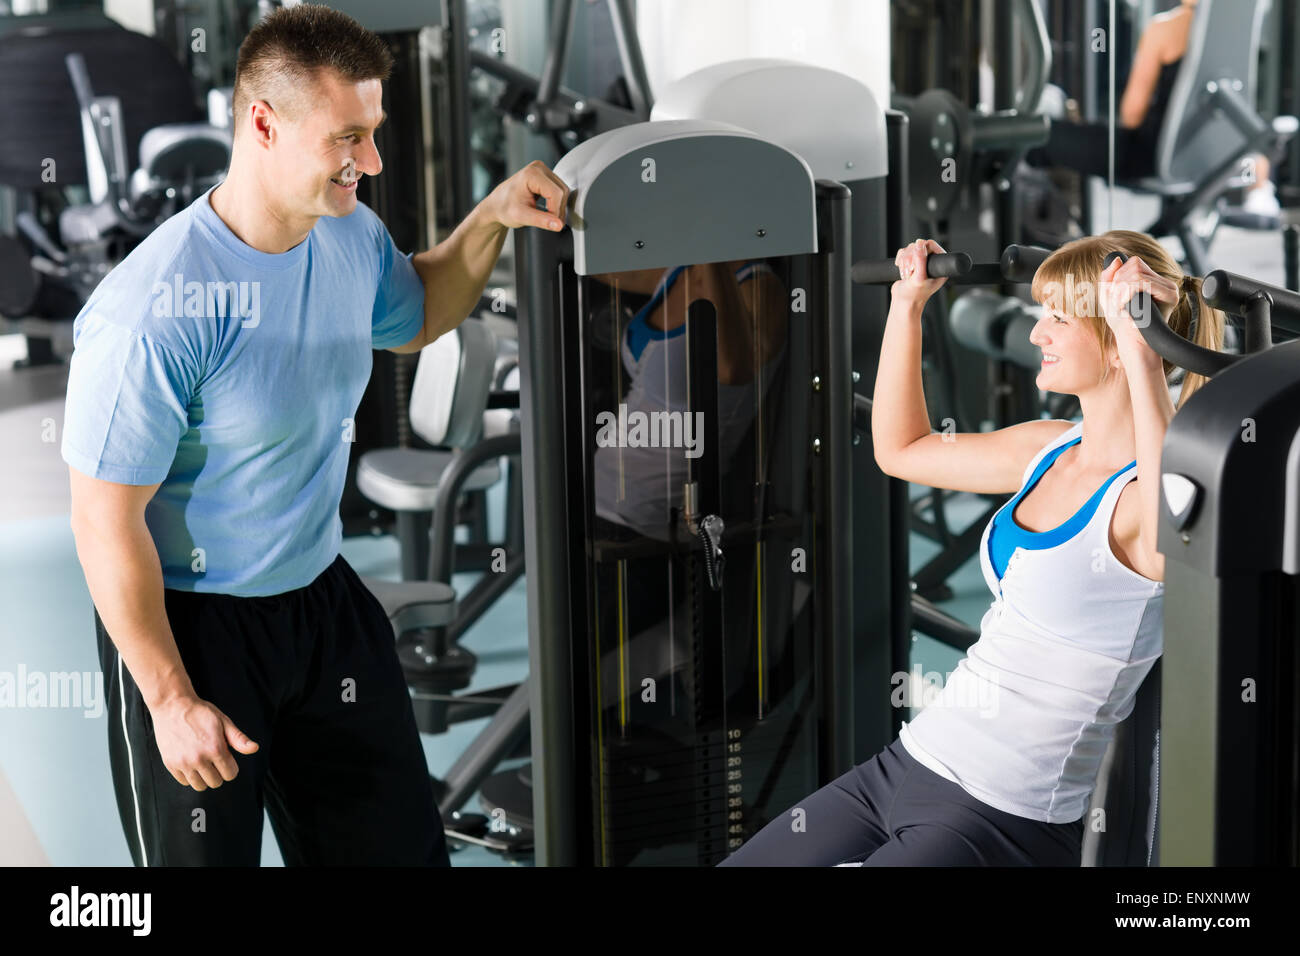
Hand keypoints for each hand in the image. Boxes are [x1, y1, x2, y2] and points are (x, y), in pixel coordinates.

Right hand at [150, 694, 258, 790]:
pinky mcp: (170, 764)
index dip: (231, 767)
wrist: (172, 707)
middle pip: (216, 782)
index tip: (227, 758)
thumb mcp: (224, 722)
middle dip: (219, 772)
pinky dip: (190, 776)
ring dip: (204, 777)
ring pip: (200, 786)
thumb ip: (239, 739)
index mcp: (215, 748)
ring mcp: (183, 763)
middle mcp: (198, 759)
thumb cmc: (200, 713)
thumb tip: (255, 748)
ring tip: (204, 763)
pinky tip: (191, 763)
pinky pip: (184, 782)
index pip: (230, 774)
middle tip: (215, 759)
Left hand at [490, 160, 569, 231]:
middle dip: (558, 209)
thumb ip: (541, 220)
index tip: (551, 223)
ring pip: (563, 191)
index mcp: (532, 173)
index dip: (556, 210)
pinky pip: (559, 190)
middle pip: (562, 191)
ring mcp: (543, 171)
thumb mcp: (521, 216)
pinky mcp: (545, 176)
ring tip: (546, 217)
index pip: (556, 193)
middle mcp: (539, 168)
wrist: (497, 205)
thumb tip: (558, 225)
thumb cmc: (503, 208)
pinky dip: (556, 203)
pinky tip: (547, 210)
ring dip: (558, 207)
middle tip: (549, 223)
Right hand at [892, 239, 948, 306]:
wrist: (903, 302)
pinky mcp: (910, 263)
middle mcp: (931, 262)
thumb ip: (920, 259)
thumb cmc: (914, 295)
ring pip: (909, 248)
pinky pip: (903, 252)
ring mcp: (920, 262)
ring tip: (906, 275)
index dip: (920, 251)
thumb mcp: (919, 277)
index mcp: (939, 266)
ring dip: (904, 261)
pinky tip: (902, 272)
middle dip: (910, 259)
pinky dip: (900, 261)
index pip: (931, 245)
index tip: (915, 265)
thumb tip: (920, 243)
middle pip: (918, 246)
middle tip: (910, 272)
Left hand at [1098, 255, 1178, 370]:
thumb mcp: (1109, 297)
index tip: (1114, 295)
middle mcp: (1163, 283)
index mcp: (1152, 281)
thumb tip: (1117, 259)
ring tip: (1121, 307)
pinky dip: (1127, 294)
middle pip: (1135, 264)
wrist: (1133, 344)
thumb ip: (1108, 277)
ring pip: (1137, 273)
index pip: (1133, 262)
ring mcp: (1169, 288)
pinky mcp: (1170, 296)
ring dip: (1121, 290)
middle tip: (1117, 303)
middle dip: (1118, 282)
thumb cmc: (1123, 323)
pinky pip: (1143, 282)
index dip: (1118, 275)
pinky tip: (1126, 308)